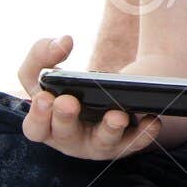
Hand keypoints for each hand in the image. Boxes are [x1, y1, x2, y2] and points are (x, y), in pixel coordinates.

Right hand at [17, 34, 162, 161]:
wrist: (106, 94)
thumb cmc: (69, 85)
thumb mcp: (47, 68)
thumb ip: (42, 52)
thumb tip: (64, 42)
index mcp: (46, 125)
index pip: (35, 128)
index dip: (38, 116)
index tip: (45, 98)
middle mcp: (70, 140)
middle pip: (65, 135)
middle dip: (66, 118)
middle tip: (69, 102)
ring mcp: (98, 144)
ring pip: (103, 142)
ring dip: (109, 129)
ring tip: (117, 115)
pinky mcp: (125, 143)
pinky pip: (135, 142)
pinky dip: (144, 133)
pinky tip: (152, 119)